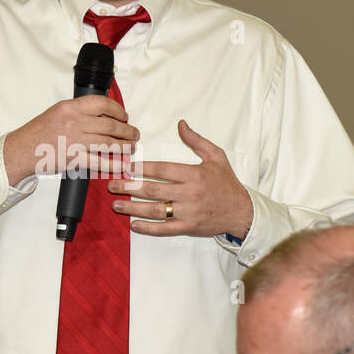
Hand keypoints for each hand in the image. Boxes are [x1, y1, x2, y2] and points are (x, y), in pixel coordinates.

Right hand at [3, 95, 138, 185]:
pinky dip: (114, 164)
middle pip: (110, 126)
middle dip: (127, 131)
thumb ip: (79, 111)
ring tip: (131, 148)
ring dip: (125, 146)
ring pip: (109, 143)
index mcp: (71, 107)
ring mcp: (75, 141)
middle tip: (134, 134)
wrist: (22, 150)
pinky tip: (121, 165)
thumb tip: (102, 114)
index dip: (118, 110)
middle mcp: (74, 122)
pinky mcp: (74, 159)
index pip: (103, 104)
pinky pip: (100, 162)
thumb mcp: (58, 112)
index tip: (124, 116)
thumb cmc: (39, 132)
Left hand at [108, 120, 252, 238]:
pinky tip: (134, 225)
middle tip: (112, 185)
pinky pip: (164, 229)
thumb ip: (196, 141)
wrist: (241, 211)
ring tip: (116, 205)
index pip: (163, 169)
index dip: (142, 168)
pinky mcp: (188, 227)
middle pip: (154, 190)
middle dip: (130, 187)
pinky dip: (148, 228)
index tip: (126, 167)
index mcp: (194, 174)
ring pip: (155, 210)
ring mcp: (188, 212)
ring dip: (133, 208)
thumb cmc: (227, 183)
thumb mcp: (216, 156)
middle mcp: (189, 194)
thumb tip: (181, 124)